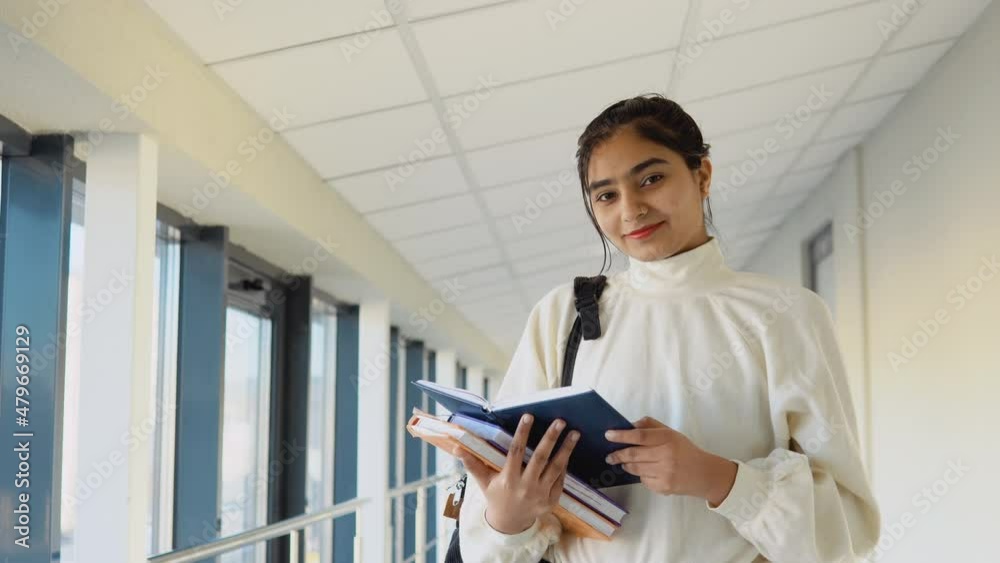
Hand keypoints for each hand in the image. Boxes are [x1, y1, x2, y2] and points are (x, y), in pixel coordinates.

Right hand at [452, 414, 579, 533]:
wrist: (509, 524)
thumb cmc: (496, 497)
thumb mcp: (483, 482)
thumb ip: (472, 464)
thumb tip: (456, 448)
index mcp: (508, 479)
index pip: (516, 452)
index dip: (522, 433)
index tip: (529, 416)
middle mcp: (526, 486)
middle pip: (541, 459)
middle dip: (551, 438)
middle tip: (560, 421)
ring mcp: (541, 495)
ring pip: (556, 469)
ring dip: (566, 450)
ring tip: (575, 434)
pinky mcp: (551, 501)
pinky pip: (560, 481)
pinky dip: (565, 467)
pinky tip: (569, 451)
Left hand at [605, 416, 736, 506]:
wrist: (703, 474)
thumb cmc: (684, 450)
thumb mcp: (671, 433)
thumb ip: (650, 426)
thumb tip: (629, 425)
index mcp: (667, 438)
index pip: (640, 436)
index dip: (622, 436)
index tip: (608, 435)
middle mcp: (666, 455)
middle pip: (633, 454)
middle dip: (618, 455)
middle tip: (609, 456)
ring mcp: (664, 473)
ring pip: (635, 469)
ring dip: (626, 465)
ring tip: (624, 462)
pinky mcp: (663, 487)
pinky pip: (643, 480)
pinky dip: (641, 475)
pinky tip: (647, 472)